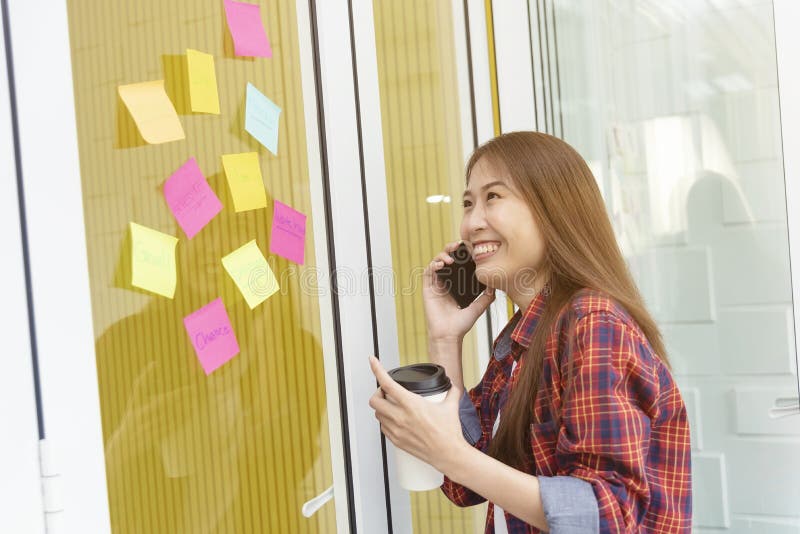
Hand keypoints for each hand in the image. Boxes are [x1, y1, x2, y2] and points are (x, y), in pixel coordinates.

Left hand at [368, 356, 467, 473]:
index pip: (387, 383)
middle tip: (386, 392)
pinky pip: (383, 428)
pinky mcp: (397, 441)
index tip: (373, 361)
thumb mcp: (451, 407)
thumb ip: (452, 393)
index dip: (377, 369)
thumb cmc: (449, 433)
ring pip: (377, 414)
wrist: (448, 454)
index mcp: (411, 404)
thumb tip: (452, 387)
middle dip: (378, 393)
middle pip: (375, 400)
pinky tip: (395, 420)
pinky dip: (386, 421)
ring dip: (382, 407)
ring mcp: (396, 430)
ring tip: (391, 406)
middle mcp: (400, 416)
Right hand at [423, 241, 495, 341]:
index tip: (470, 247)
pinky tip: (441, 264)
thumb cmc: (461, 324)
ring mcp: (436, 285)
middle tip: (458, 245)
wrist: (449, 335)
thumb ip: (487, 296)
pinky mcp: (428, 289)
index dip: (462, 253)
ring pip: (436, 262)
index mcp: (456, 284)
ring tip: (450, 257)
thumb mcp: (478, 307)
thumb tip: (495, 284)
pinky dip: (433, 265)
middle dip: (451, 249)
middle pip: (447, 258)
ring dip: (442, 255)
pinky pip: (428, 272)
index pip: (459, 263)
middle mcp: (446, 282)